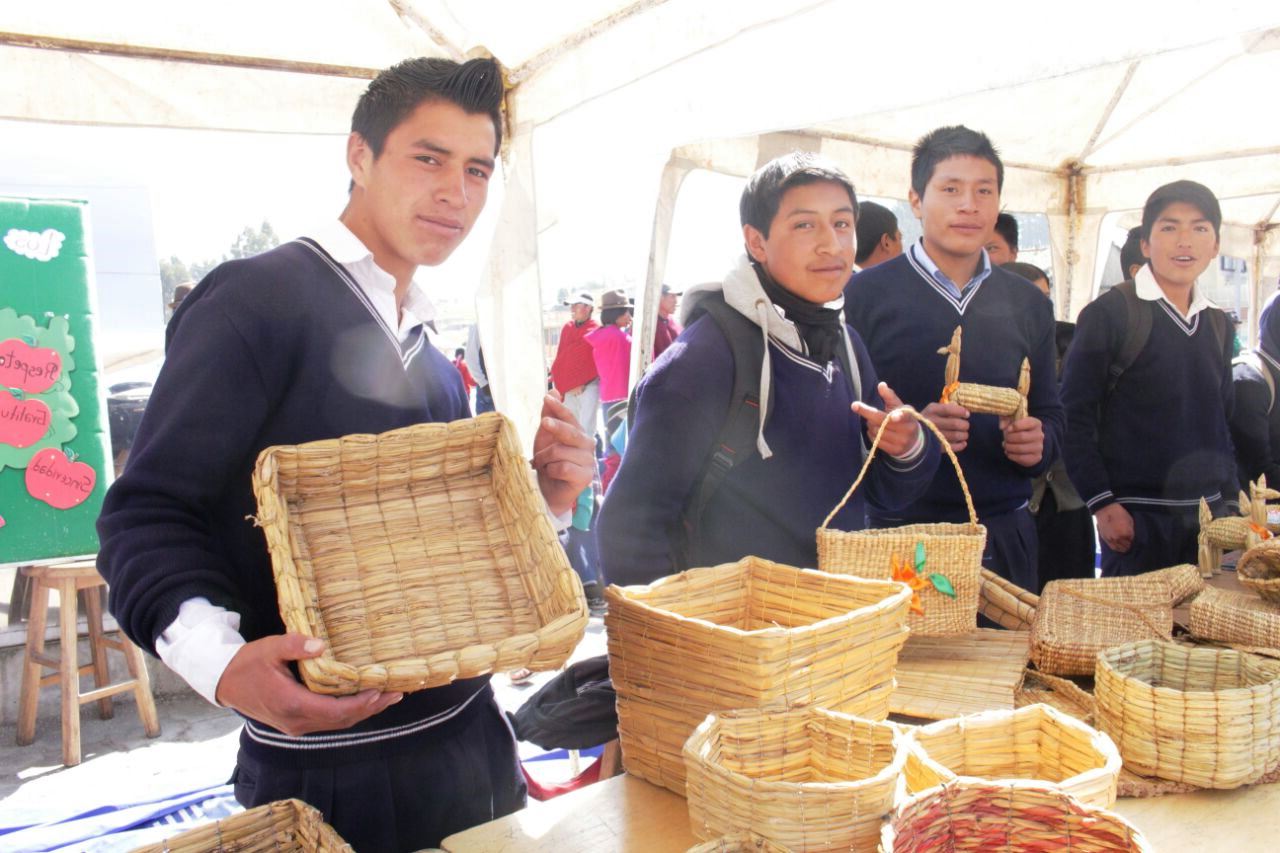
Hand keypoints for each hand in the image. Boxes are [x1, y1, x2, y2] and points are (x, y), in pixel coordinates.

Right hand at [215, 634, 402, 735]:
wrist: (224, 681)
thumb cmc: (247, 663)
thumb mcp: (269, 648)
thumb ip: (293, 645)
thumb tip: (319, 645)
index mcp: (292, 704)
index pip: (335, 710)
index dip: (362, 704)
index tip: (382, 691)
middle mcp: (297, 721)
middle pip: (342, 720)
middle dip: (371, 708)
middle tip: (397, 693)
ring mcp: (296, 725)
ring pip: (337, 723)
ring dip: (363, 711)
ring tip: (388, 697)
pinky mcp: (295, 722)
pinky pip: (328, 720)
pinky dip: (348, 712)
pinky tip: (363, 700)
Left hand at [532, 392, 595, 516]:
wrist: (548, 492)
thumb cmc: (548, 463)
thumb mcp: (545, 438)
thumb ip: (550, 415)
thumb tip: (554, 391)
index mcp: (579, 433)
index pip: (570, 417)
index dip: (559, 407)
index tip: (547, 397)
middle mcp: (588, 445)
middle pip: (570, 432)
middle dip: (556, 427)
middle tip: (544, 423)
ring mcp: (589, 461)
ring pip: (560, 452)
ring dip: (544, 459)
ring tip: (541, 464)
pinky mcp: (586, 477)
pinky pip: (562, 467)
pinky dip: (551, 471)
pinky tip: (551, 474)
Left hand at [852, 382, 920, 457]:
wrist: (914, 441)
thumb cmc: (903, 419)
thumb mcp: (900, 406)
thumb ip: (890, 396)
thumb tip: (881, 385)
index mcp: (909, 417)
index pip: (903, 415)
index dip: (898, 416)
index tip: (893, 416)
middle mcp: (907, 430)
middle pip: (882, 422)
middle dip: (868, 415)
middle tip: (863, 409)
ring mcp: (901, 442)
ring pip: (876, 431)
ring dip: (870, 425)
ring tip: (874, 422)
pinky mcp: (894, 451)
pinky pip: (875, 441)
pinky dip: (871, 434)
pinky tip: (875, 431)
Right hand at [921, 401, 969, 452]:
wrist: (911, 434)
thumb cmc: (927, 420)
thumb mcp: (933, 409)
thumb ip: (946, 407)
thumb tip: (960, 408)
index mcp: (931, 410)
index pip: (949, 409)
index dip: (961, 412)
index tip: (967, 414)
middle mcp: (932, 422)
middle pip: (955, 423)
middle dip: (964, 425)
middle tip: (965, 426)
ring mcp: (933, 435)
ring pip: (956, 435)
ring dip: (964, 435)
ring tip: (964, 434)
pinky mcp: (935, 447)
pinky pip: (952, 446)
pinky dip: (961, 445)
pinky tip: (963, 443)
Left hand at [999, 415, 1044, 466]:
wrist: (1027, 443)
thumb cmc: (1017, 430)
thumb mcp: (1011, 420)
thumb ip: (1004, 419)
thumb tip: (1002, 427)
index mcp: (1036, 423)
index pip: (1027, 423)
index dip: (1015, 426)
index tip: (1008, 429)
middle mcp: (1040, 435)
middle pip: (1021, 437)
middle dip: (1009, 438)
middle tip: (1005, 439)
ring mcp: (1039, 447)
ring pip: (1020, 448)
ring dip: (1008, 447)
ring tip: (1005, 445)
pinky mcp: (1036, 457)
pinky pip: (1021, 458)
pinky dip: (1011, 455)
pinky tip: (1009, 452)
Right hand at [1095, 503, 1134, 552]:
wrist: (1105, 509)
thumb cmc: (1119, 513)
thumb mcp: (1129, 520)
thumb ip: (1131, 530)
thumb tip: (1132, 536)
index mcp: (1127, 533)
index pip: (1133, 542)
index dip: (1133, 540)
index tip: (1133, 539)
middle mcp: (1119, 538)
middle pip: (1127, 547)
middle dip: (1129, 544)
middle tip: (1130, 543)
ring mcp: (1111, 539)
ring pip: (1120, 549)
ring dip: (1123, 548)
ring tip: (1125, 546)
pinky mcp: (1105, 538)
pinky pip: (1112, 547)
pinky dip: (1117, 548)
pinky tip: (1119, 547)